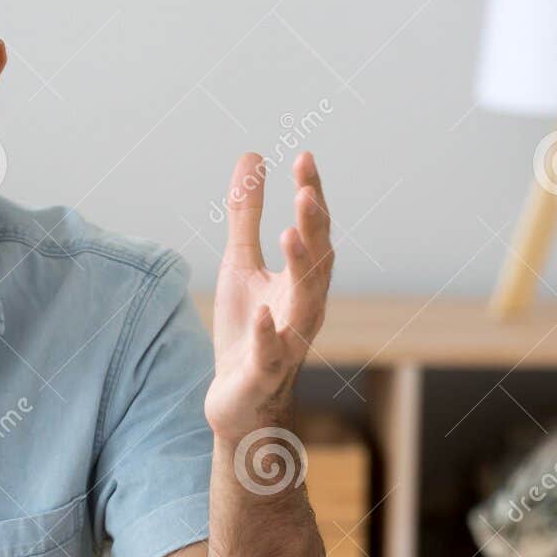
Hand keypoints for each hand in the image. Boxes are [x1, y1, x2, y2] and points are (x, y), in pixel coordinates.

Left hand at [204, 150, 332, 442]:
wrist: (239, 400)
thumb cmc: (248, 329)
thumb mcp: (240, 265)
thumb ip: (247, 216)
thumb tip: (252, 156)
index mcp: (300, 279)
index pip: (312, 231)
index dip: (311, 195)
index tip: (304, 157)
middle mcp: (304, 307)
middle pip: (317, 262)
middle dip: (314, 227)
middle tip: (306, 191)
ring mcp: (289, 340)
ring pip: (305, 304)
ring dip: (300, 269)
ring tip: (291, 234)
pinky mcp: (264, 371)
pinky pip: (272, 353)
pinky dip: (271, 334)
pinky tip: (265, 313)